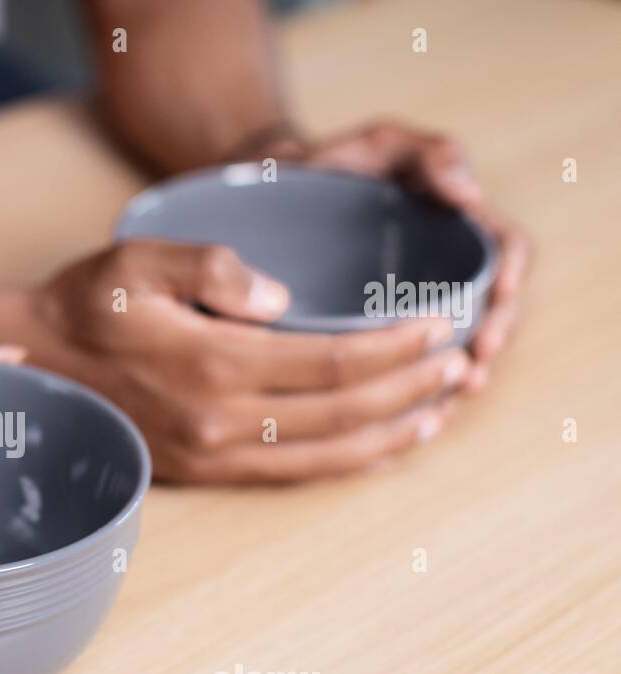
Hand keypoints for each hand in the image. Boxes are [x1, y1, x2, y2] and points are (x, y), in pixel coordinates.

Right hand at [25, 239, 467, 482]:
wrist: (29, 365)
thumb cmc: (83, 305)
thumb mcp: (137, 260)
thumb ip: (213, 269)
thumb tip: (280, 299)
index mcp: (213, 363)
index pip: (333, 361)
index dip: (395, 346)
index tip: (437, 324)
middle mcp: (219, 420)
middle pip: (344, 412)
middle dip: (412, 388)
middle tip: (459, 362)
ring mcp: (211, 454)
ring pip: (326, 455)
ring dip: (392, 435)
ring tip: (440, 411)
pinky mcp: (202, 471)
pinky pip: (290, 476)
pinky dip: (347, 465)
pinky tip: (380, 450)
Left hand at [263, 119, 531, 389]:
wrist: (267, 196)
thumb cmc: (329, 167)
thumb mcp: (376, 147)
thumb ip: (425, 152)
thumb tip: (470, 193)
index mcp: (452, 228)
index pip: (505, 253)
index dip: (512, 275)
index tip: (502, 296)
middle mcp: (439, 273)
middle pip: (489, 312)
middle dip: (489, 342)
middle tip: (472, 369)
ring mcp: (409, 309)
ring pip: (450, 351)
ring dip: (456, 378)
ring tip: (448, 399)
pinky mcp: (373, 340)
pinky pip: (403, 374)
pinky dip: (413, 398)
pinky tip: (407, 419)